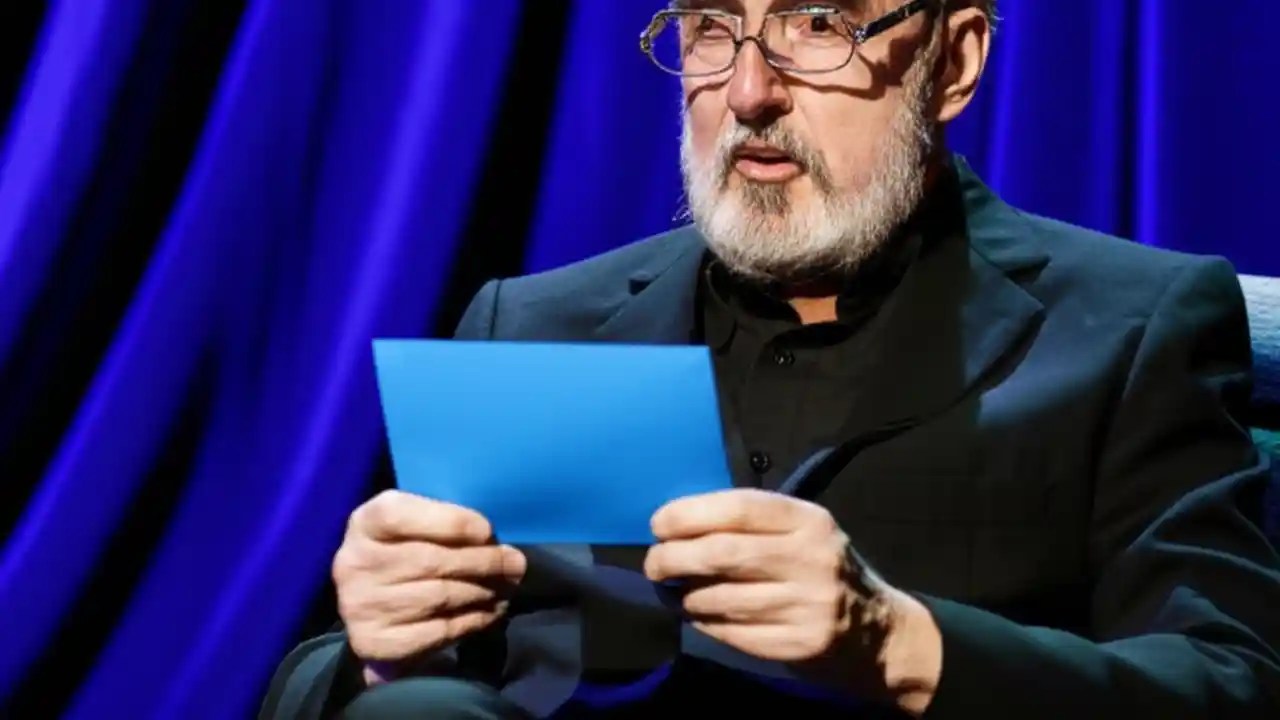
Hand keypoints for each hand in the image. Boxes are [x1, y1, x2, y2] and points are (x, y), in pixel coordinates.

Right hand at [332, 490, 525, 685]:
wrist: (370, 603)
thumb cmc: (405, 549)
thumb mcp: (415, 522)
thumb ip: (445, 521)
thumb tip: (494, 542)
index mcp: (364, 523)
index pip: (401, 516)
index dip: (450, 522)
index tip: (487, 531)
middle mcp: (354, 563)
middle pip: (430, 560)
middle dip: (484, 561)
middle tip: (516, 564)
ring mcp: (361, 605)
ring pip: (440, 596)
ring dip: (484, 592)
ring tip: (508, 586)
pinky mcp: (375, 642)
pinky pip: (438, 630)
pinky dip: (473, 620)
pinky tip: (491, 611)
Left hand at [643, 489, 939, 710]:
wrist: (878, 634)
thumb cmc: (823, 571)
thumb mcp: (803, 534)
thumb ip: (754, 525)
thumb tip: (679, 523)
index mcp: (810, 522)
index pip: (740, 507)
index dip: (690, 514)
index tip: (658, 524)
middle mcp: (812, 559)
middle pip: (723, 552)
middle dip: (674, 557)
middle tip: (655, 563)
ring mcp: (807, 605)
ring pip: (721, 598)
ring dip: (687, 595)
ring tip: (676, 591)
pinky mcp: (799, 644)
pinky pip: (733, 632)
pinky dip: (706, 623)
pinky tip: (701, 616)